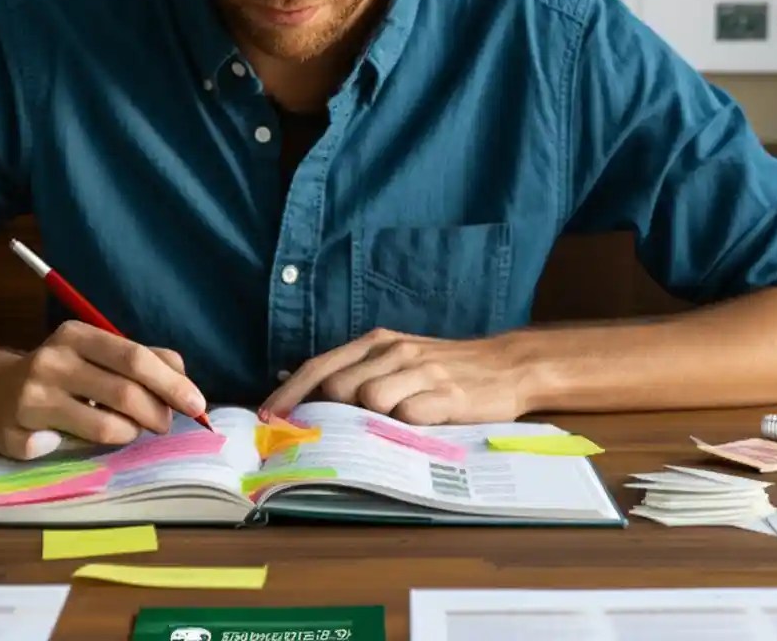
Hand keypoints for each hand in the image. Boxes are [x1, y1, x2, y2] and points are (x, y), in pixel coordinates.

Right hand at [0, 320, 206, 459]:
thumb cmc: (62, 375)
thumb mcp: (98, 354)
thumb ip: (144, 360)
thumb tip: (183, 378)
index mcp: (75, 335)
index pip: (134, 357)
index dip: (171, 383)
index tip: (197, 405)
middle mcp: (51, 362)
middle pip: (125, 393)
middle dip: (157, 415)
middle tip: (164, 425)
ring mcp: (31, 399)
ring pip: (106, 428)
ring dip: (129, 434)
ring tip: (125, 430)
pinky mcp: (18, 435)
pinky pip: (74, 450)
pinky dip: (86, 448)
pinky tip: (70, 435)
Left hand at [260, 328, 530, 424]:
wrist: (508, 365)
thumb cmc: (446, 367)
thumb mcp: (399, 359)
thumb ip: (358, 370)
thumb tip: (304, 387)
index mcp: (377, 343)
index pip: (320, 366)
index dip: (290, 394)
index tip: (267, 419)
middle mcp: (395, 352)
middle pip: (338, 387)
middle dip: (333, 413)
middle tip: (341, 432)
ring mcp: (422, 372)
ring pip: (370, 401)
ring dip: (373, 421)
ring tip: (394, 425)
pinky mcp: (448, 396)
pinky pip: (409, 417)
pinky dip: (406, 428)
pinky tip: (420, 426)